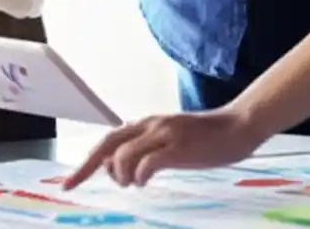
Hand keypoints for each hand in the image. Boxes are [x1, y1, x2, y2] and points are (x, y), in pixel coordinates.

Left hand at [62, 108, 269, 189]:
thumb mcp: (171, 140)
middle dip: (86, 167)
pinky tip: (146, 181)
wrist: (239, 125)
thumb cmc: (207, 137)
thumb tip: (122, 167)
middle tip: (71, 185)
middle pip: (107, 144)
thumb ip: (148, 149)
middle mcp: (151, 125)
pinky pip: (147, 162)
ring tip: (134, 183)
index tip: (70, 182)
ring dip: (121, 174)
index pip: (108, 140)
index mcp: (147, 124)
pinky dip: (140, 175)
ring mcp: (164, 135)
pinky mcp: (178, 147)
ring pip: (123, 155)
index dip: (86, 161)